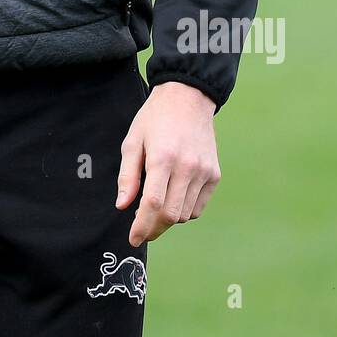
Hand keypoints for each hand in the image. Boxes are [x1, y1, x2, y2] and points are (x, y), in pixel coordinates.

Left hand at [116, 82, 220, 246]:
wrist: (188, 98)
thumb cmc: (154, 118)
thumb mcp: (133, 141)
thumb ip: (127, 175)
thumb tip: (122, 205)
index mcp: (163, 158)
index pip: (153, 204)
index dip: (142, 226)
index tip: (133, 239)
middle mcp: (187, 167)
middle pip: (171, 215)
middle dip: (154, 229)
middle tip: (141, 230)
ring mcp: (204, 172)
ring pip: (185, 214)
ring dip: (168, 219)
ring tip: (156, 208)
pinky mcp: (214, 174)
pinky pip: (198, 206)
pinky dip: (185, 210)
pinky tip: (173, 198)